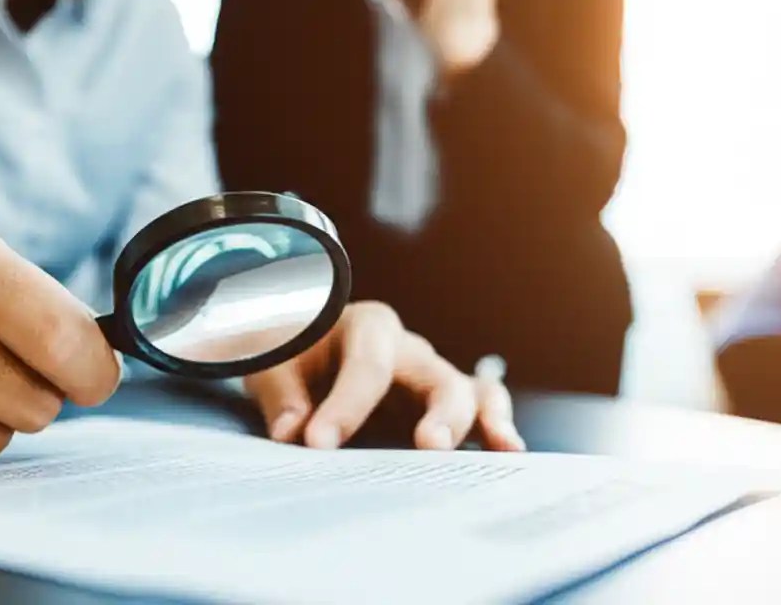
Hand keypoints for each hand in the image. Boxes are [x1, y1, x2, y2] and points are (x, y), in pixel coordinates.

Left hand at [243, 302, 524, 450]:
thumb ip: (282, 395)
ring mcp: (432, 379)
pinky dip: (496, 429)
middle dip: (437, 412)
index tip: (318, 443)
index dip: (346, 406)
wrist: (303, 351)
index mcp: (367, 327)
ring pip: (473, 392)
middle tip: (428, 446)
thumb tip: (291, 431)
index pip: (367, 365)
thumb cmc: (293, 354)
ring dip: (484, 421)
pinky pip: (481, 410)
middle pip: (437, 377)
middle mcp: (409, 349)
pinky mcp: (442, 408)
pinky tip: (507, 454)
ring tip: (497, 448)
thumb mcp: (273, 364)